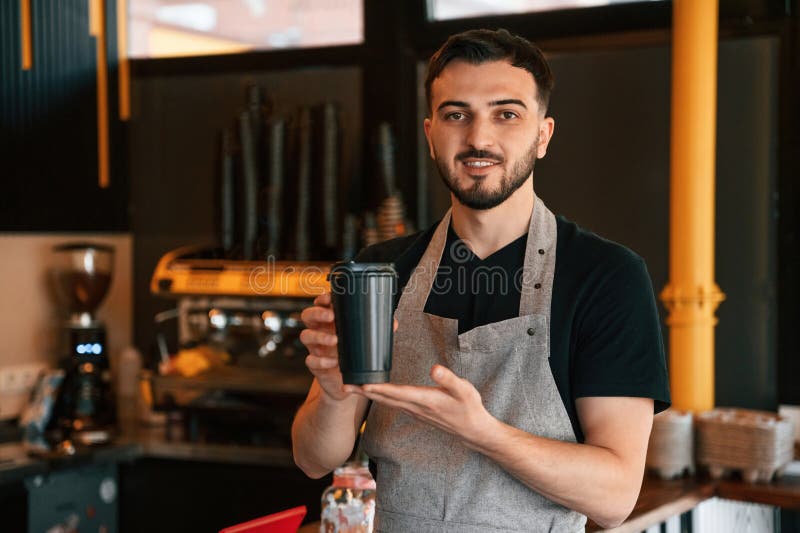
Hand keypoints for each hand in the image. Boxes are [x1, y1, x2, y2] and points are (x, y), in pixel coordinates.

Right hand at [300, 292, 398, 401]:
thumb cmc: (355, 355)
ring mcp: (315, 347)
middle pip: (308, 316)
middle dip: (317, 313)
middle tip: (331, 316)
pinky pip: (311, 360)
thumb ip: (377, 330)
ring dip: (319, 336)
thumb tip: (393, 323)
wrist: (348, 383)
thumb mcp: (365, 341)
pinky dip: (321, 360)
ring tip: (334, 340)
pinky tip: (333, 361)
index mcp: (330, 321)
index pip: (320, 304)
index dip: (322, 299)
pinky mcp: (315, 365)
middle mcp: (319, 331)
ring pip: (306, 336)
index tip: (329, 298)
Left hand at [347, 365, 495, 448]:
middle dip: (364, 392)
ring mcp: (414, 411)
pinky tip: (373, 392)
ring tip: (351, 387)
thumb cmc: (469, 407)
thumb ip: (448, 379)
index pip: (398, 393)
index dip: (379, 389)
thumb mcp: (464, 390)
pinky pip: (393, 403)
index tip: (362, 385)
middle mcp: (416, 407)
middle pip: (385, 398)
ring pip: (387, 401)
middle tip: (343, 385)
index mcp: (426, 400)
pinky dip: (380, 396)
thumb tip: (434, 369)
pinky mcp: (415, 411)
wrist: (473, 430)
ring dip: (368, 394)